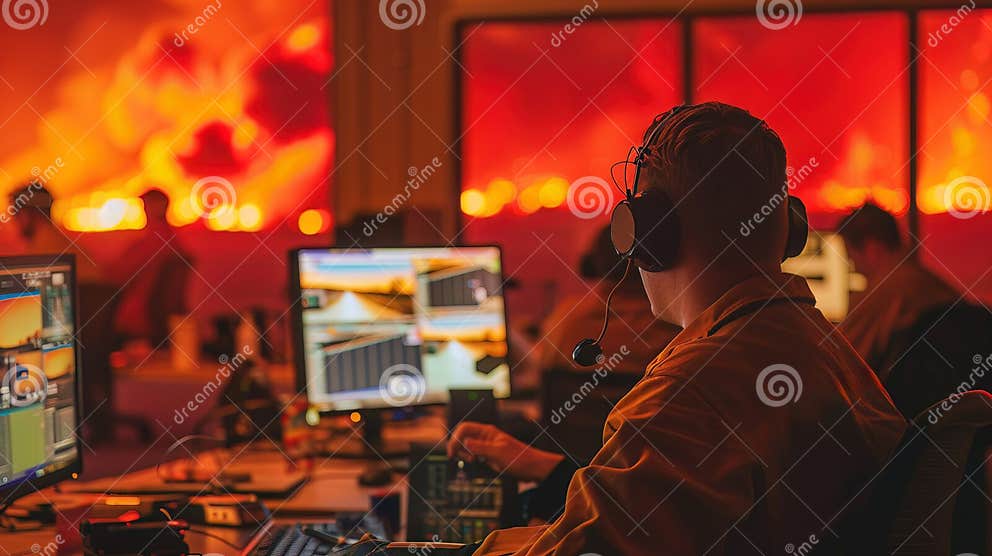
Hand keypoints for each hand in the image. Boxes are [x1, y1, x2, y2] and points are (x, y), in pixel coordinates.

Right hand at [447, 422, 563, 482]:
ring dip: (465, 454)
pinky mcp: (489, 455)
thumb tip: (464, 443)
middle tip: (464, 458)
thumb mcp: (498, 453)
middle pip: (463, 437)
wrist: (532, 468)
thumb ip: (480, 447)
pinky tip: (477, 464)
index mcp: (487, 432)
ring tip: (473, 462)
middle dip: (459, 447)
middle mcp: (485, 437)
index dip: (455, 439)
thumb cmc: (521, 458)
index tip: (453, 452)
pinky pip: (474, 455)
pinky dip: (471, 459)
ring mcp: (487, 446)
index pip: (464, 428)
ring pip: (467, 446)